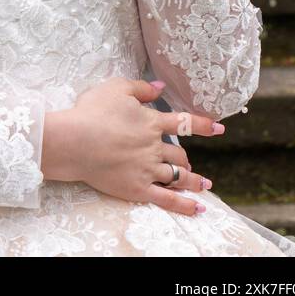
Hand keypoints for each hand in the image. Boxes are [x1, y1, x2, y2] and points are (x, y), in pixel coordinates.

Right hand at [48, 77, 223, 216]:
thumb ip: (141, 88)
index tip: (219, 129)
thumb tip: (161, 87)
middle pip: (179, 153)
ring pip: (179, 176)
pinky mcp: (139, 189)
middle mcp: (155, 147)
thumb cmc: (92, 111)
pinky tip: (198, 208)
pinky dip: (185, 205)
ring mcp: (148, 170)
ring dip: (193, 180)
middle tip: (188, 161)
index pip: (184, 123)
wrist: (75, 140)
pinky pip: (167, 199)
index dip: (204, 126)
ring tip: (204, 184)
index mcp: (152, 122)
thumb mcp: (116, 88)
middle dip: (186, 157)